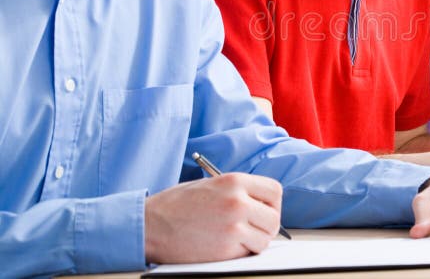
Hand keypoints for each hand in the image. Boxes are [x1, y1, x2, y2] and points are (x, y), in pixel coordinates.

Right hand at [145, 173, 282, 263]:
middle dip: (267, 226)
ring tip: (238, 238)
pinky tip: (225, 245)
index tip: (265, 210)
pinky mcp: (225, 250)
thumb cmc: (176, 205)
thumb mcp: (211, 184)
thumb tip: (262, 203)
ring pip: (265, 239)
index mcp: (234, 181)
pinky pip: (248, 253)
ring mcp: (232, 227)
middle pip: (274, 217)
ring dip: (256, 241)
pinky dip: (241, 253)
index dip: (272, 203)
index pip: (274, 191)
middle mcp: (237, 202)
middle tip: (254, 229)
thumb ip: (239, 191)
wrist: (149, 225)